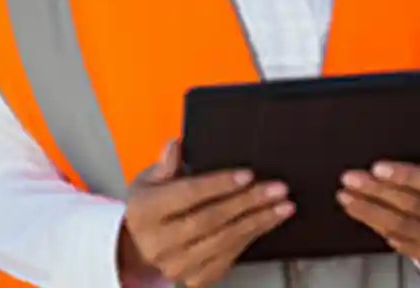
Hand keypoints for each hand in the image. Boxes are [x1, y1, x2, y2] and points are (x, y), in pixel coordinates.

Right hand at [118, 140, 294, 286]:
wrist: (137, 249)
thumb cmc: (148, 210)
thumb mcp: (148, 181)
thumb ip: (165, 165)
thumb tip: (175, 145)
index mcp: (145, 213)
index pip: (187, 195)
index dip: (218, 184)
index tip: (246, 175)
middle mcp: (159, 243)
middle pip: (211, 219)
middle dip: (248, 202)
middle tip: (276, 189)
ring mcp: (177, 265)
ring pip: (225, 241)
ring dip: (258, 221)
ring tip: (282, 205)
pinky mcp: (194, 279)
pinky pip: (229, 257)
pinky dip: (251, 238)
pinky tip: (266, 222)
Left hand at [336, 161, 419, 263]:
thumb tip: (386, 141)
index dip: (406, 176)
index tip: (377, 167)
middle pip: (413, 205)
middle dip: (377, 191)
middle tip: (349, 179)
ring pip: (402, 226)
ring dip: (369, 210)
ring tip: (346, 196)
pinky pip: (398, 241)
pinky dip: (377, 226)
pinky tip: (361, 213)